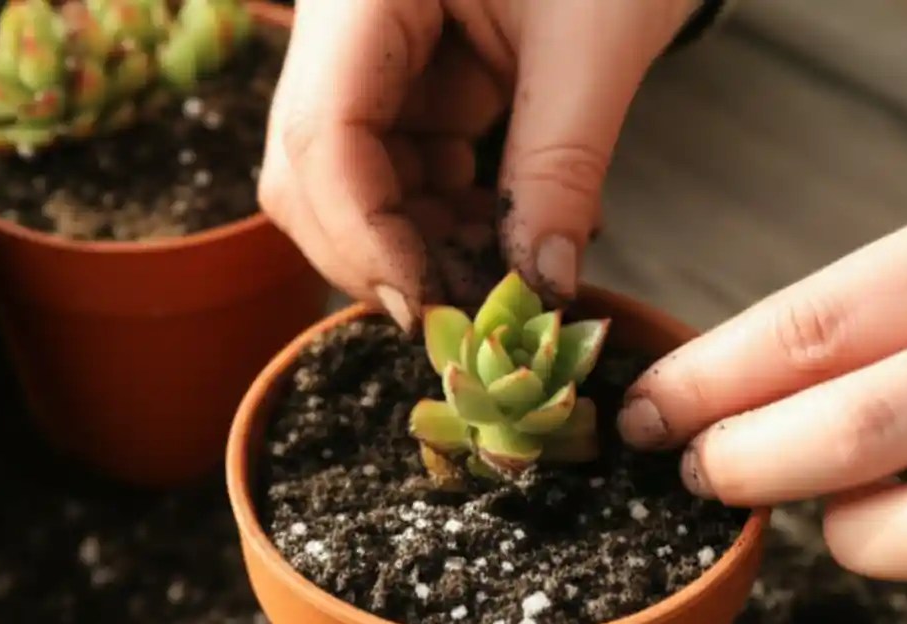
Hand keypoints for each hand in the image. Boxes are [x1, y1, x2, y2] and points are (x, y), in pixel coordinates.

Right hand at [258, 0, 696, 330]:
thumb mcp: (596, 45)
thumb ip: (561, 167)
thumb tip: (539, 287)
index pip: (319, 133)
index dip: (365, 236)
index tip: (433, 306)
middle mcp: (342, 24)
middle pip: (310, 169)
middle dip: (381, 252)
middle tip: (466, 311)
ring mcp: (366, 55)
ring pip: (349, 183)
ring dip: (418, 245)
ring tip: (504, 275)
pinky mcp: (405, 81)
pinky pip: (398, 171)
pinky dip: (443, 220)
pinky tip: (506, 235)